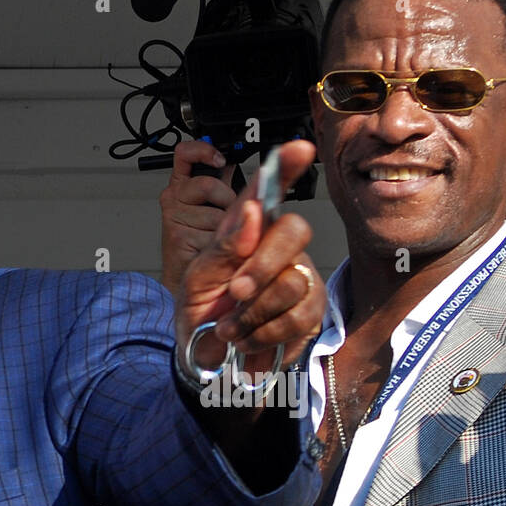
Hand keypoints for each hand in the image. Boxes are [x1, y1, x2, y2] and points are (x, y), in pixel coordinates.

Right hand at [159, 140, 237, 296]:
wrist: (185, 273)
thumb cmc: (201, 238)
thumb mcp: (216, 204)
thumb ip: (227, 183)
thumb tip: (254, 167)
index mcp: (184, 182)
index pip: (186, 154)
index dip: (203, 151)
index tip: (220, 159)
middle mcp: (176, 195)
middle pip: (209, 184)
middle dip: (226, 199)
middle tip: (224, 213)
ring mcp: (174, 215)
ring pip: (215, 211)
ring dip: (224, 225)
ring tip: (217, 234)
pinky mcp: (177, 234)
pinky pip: (211, 233)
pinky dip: (218, 242)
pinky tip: (211, 246)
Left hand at [174, 139, 324, 379]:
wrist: (208, 358)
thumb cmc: (201, 309)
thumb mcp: (195, 277)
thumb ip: (221, 246)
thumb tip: (250, 213)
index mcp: (245, 230)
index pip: (267, 190)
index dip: (287, 167)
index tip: (300, 148)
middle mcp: (276, 247)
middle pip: (294, 230)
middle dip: (263, 265)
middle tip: (236, 292)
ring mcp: (297, 277)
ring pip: (294, 280)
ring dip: (255, 312)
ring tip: (231, 327)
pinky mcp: (309, 311)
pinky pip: (299, 315)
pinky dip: (266, 333)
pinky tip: (247, 339)